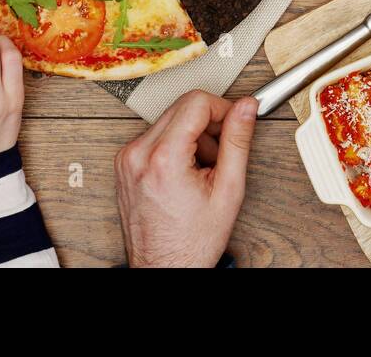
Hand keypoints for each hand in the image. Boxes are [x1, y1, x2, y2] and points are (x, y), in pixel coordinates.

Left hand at [114, 91, 256, 266]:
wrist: (164, 268)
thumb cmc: (192, 241)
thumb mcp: (228, 190)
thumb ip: (238, 141)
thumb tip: (246, 108)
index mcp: (163, 158)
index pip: (196, 101)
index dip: (223, 108)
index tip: (235, 122)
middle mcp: (138, 153)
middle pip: (181, 106)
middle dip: (209, 123)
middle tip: (222, 151)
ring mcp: (127, 158)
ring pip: (169, 119)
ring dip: (192, 135)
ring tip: (204, 167)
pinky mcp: (124, 163)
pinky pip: (155, 135)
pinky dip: (175, 144)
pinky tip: (186, 170)